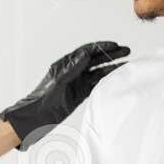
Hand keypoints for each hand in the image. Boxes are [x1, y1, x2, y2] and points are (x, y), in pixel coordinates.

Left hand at [1, 41, 128, 149]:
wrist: (36, 118)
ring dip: (111, 68)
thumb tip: (86, 54)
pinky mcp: (79, 95)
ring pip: (97, 72)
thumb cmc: (43, 99)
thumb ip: (73, 68)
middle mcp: (72, 71)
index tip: (115, 44)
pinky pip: (95, 85)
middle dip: (111, 54)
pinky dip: (106, 81)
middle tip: (127, 51)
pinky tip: (117, 78)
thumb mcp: (58, 82)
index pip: (87, 51)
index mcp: (65, 64)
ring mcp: (77, 83)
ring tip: (127, 64)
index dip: (102, 47)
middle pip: (95, 59)